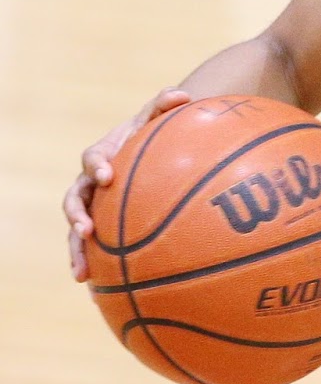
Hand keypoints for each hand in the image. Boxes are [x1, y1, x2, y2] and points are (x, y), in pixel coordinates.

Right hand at [63, 88, 190, 281]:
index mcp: (103, 155)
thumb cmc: (151, 136)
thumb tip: (183, 94)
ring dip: (76, 249)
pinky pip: (94, 248)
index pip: (93, 158)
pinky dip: (93, 264)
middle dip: (76, 215)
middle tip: (84, 229)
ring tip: (81, 272)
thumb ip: (165, 105)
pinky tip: (100, 289)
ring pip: (76, 229)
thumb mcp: (156, 120)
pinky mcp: (100, 227)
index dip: (97, 165)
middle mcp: (91, 183)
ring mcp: (93, 206)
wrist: (144, 153)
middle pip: (74, 198)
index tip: (107, 175)